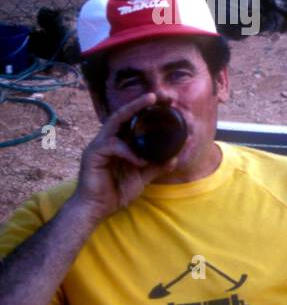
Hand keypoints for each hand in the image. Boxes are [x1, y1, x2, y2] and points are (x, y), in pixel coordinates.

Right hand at [70, 92, 179, 223]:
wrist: (97, 209)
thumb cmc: (116, 191)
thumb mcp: (142, 177)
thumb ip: (156, 166)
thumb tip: (175, 157)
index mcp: (118, 143)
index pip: (131, 122)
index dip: (144, 111)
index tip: (163, 103)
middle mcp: (107, 140)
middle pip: (122, 115)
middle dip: (138, 104)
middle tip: (156, 95)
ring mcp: (98, 146)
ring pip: (115, 122)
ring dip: (133, 112)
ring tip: (150, 104)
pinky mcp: (92, 156)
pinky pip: (113, 147)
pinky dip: (129, 152)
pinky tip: (141, 161)